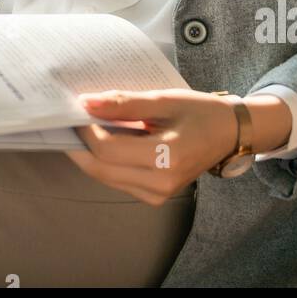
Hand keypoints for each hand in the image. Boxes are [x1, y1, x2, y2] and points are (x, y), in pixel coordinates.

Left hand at [64, 88, 240, 206]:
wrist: (228, 133)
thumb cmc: (199, 112)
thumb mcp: (163, 100)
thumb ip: (124, 104)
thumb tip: (86, 102)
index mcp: (166, 158)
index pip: (107, 150)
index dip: (84, 130)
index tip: (75, 109)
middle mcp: (160, 184)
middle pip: (100, 168)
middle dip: (79, 145)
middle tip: (68, 120)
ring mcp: (158, 194)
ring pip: (105, 177)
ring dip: (89, 154)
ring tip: (83, 127)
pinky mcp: (155, 196)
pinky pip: (118, 180)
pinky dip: (105, 162)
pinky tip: (103, 141)